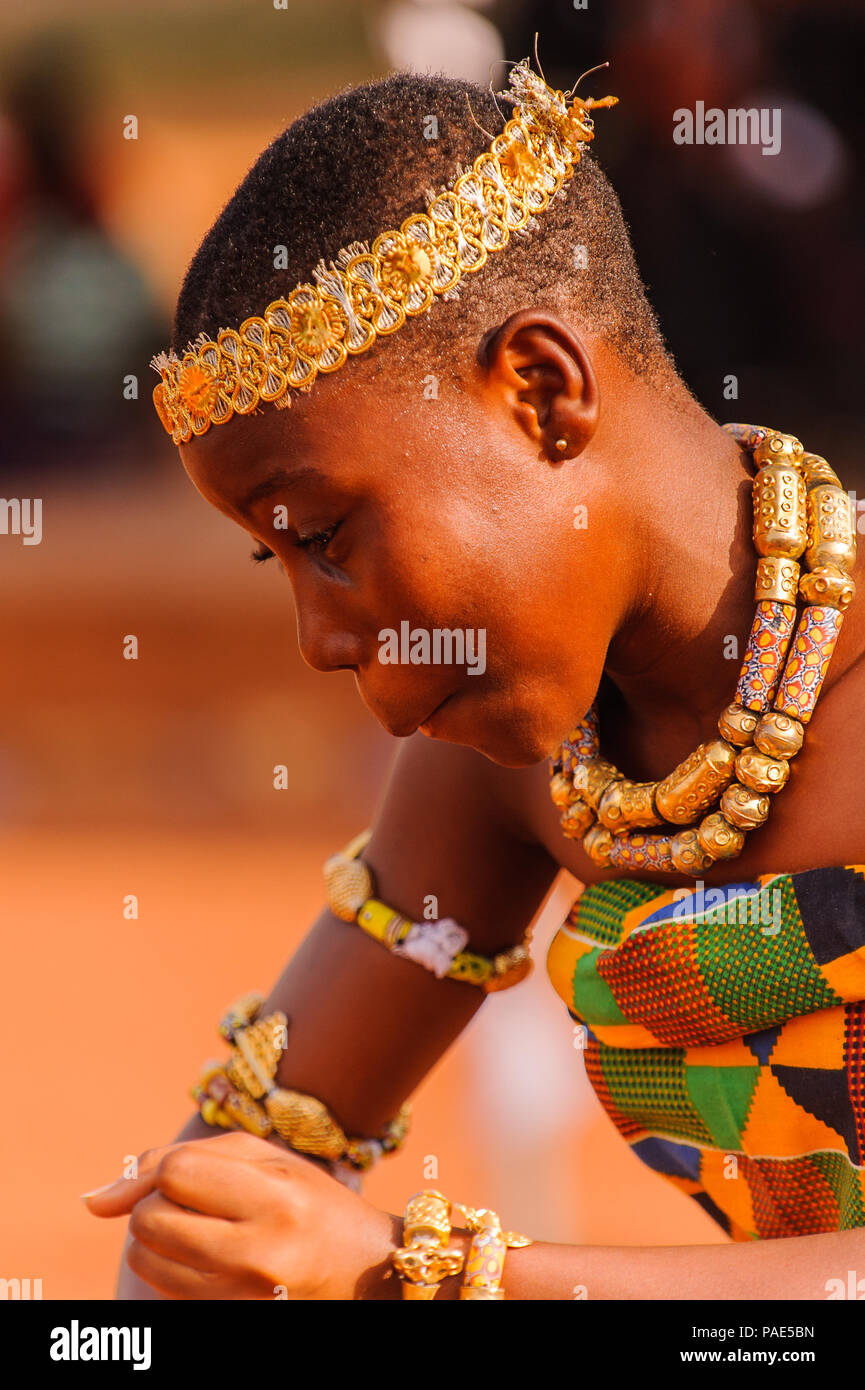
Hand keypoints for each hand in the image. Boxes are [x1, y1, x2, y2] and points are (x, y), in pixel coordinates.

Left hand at [83, 1130, 401, 1299]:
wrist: (365, 1272)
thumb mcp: (265, 1160)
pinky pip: (162, 1290)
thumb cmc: (311, 1202)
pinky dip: (167, 1267)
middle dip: (152, 1205)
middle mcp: (258, 1250)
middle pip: (151, 1219)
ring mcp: (241, 1294)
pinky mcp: (228, 1318)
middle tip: (188, 1202)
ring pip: (147, 1259)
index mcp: (274, 1196)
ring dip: (154, 1238)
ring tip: (196, 1228)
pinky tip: (203, 1256)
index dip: (160, 1171)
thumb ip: (181, 1160)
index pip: (176, 1173)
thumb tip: (95, 1199)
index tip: (167, 1177)